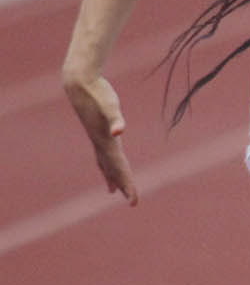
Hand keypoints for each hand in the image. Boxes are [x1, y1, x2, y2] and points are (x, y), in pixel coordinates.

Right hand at [63, 73, 139, 204]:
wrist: (79, 83)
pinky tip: (109, 161)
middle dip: (123, 185)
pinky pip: (103, 152)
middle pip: (113, 169)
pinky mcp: (96, 130)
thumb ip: (116, 119)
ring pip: (105, 163)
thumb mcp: (110, 105)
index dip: (128, 184)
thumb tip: (119, 132)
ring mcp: (96, 137)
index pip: (120, 168)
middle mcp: (101, 142)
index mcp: (107, 142)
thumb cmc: (98, 93)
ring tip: (113, 191)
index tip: (133, 200)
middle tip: (132, 201)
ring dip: (111, 177)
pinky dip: (107, 161)